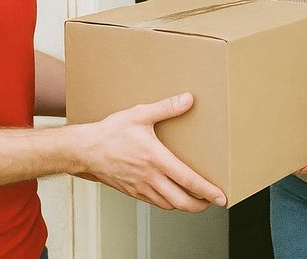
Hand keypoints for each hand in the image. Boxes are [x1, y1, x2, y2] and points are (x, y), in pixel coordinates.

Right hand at [78, 92, 226, 211]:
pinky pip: (155, 203)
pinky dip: (168, 203)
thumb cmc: (111, 132)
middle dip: (200, 205)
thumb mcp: (140, 114)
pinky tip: (171, 195)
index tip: (221, 197)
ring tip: (195, 199)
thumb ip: (166, 108)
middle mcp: (150, 178)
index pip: (189, 180)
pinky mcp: (132, 192)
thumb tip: (188, 100)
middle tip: (212, 202)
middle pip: (182, 202)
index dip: (208, 191)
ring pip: (169, 205)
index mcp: (156, 159)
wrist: (85, 150)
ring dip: (184, 205)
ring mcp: (141, 188)